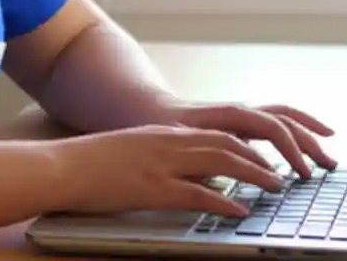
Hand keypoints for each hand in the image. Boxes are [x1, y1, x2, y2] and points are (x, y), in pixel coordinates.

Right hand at [49, 124, 286, 217]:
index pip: (219, 135)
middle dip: (260, 159)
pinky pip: (197, 195)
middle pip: (228, 145)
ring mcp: (162, 165)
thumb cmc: (93, 164)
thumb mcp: (136, 152)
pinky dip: (223, 202)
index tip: (269, 160)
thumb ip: (165, 159)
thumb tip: (192, 177)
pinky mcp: (152, 188)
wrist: (63, 166)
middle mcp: (170, 143)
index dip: (249, 148)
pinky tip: (239, 211)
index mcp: (166, 135)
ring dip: (254, 175)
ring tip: (275, 188)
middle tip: (283, 174)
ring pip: (221, 163)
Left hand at [161, 102, 336, 177]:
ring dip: (308, 135)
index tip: (299, 174)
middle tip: (327, 167)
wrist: (146, 107)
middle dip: (309, 143)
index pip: (271, 127)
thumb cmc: (159, 124)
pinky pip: (275, 123)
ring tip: (327, 155)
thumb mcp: (177, 143)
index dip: (289, 149)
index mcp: (228, 114)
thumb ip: (204, 156)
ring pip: (284, 118)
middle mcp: (240, 110)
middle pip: (285, 120)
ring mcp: (241, 114)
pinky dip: (295, 131)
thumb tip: (233, 172)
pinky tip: (304, 147)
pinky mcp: (240, 122)